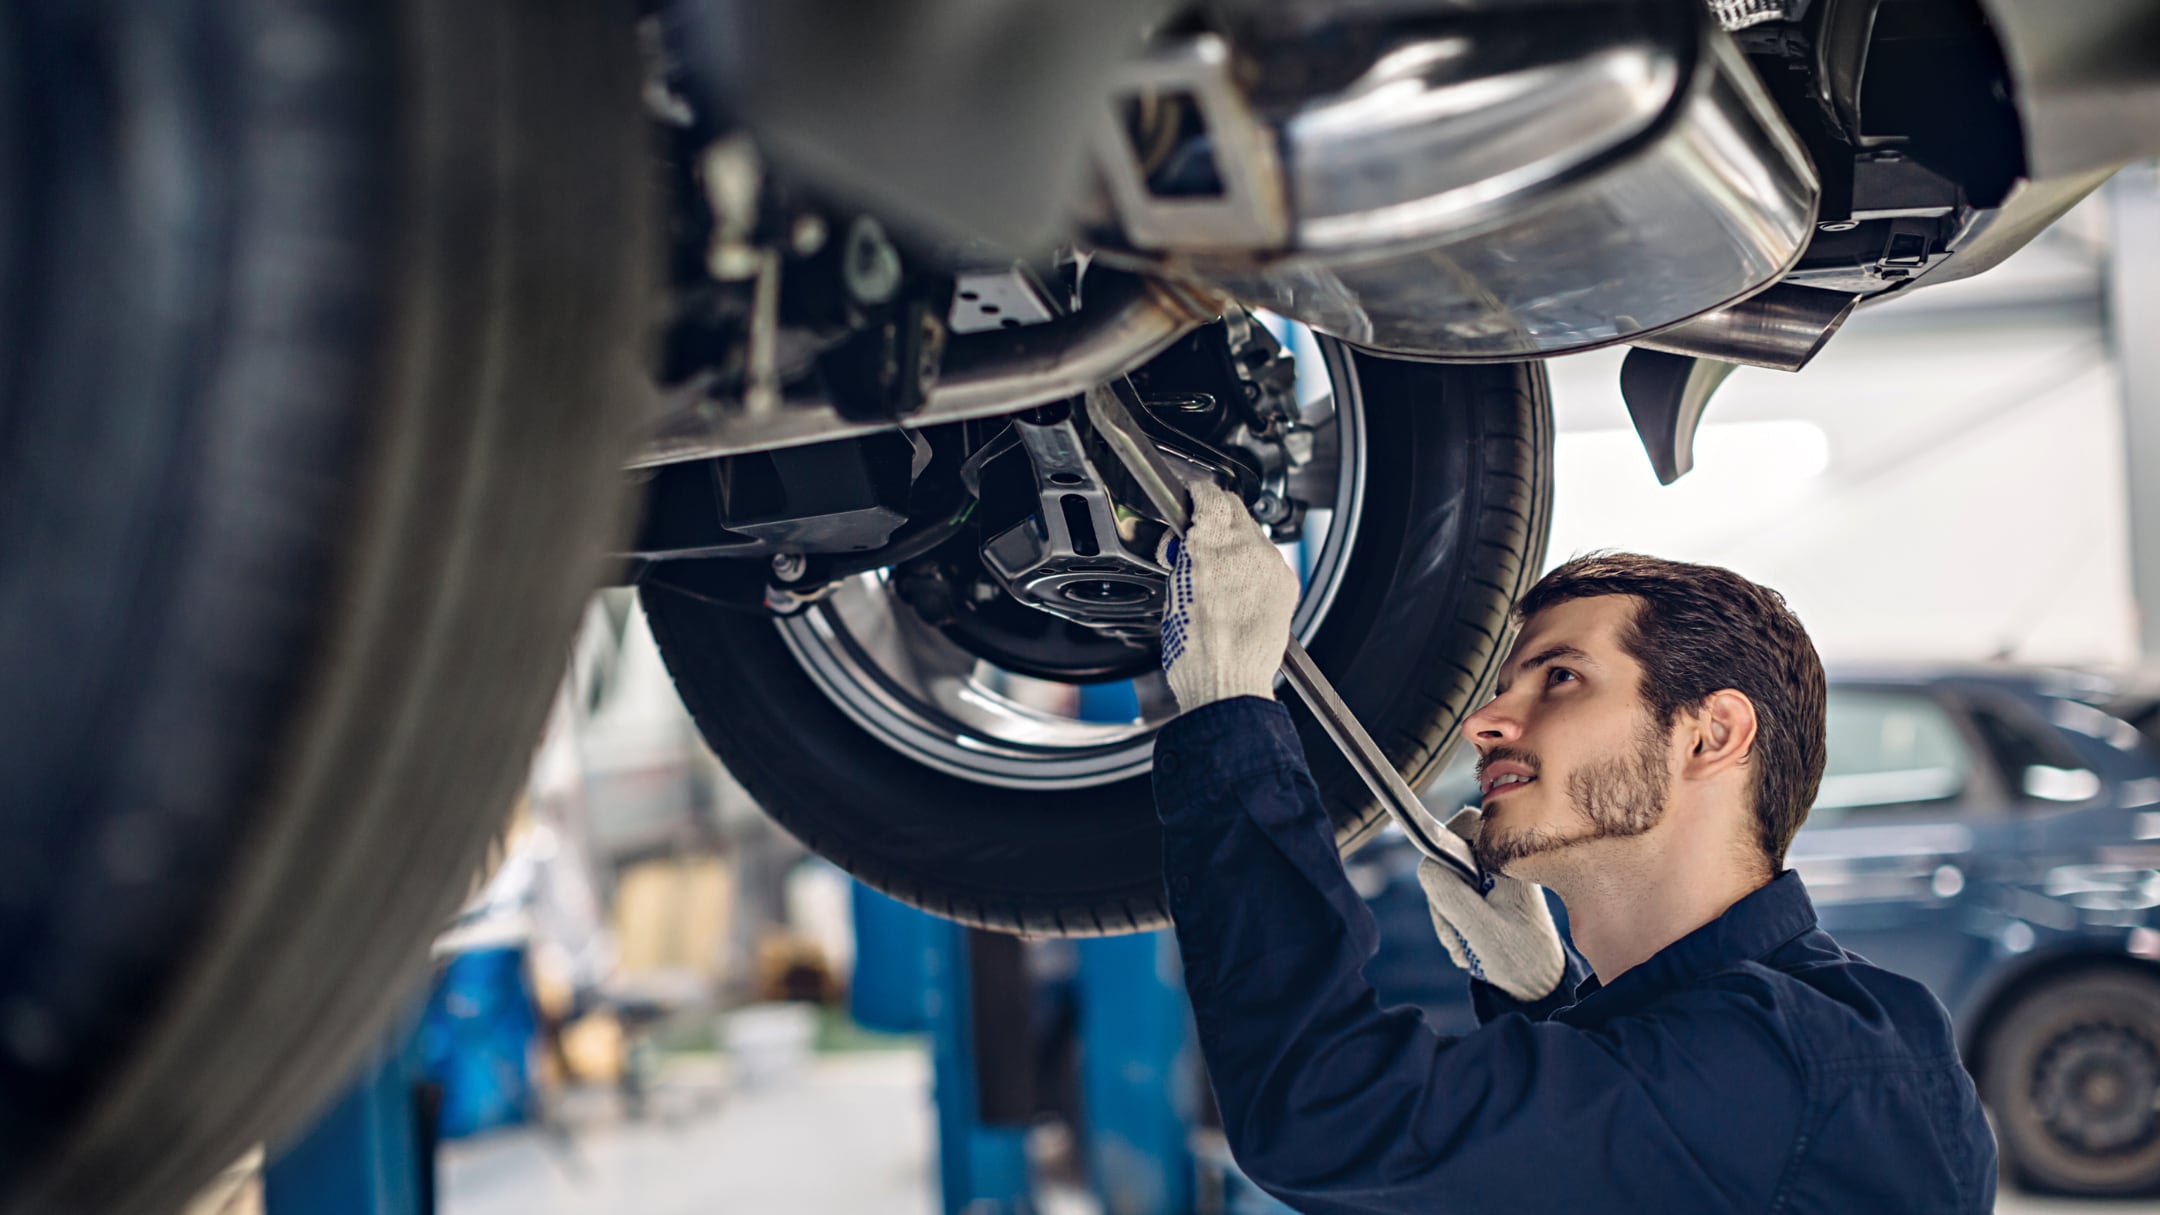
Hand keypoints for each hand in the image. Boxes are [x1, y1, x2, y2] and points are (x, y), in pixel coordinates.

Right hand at [1158, 483, 1299, 712]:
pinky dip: (1253, 566)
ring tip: (1217, 574)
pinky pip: (1268, 560)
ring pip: (1253, 534)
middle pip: (1235, 509)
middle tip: (1197, 541)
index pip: (1210, 494)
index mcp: (1210, 546)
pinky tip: (1238, 589)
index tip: (1191, 500)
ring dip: (1235, 543)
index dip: (1197, 495)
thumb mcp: (1173, 591)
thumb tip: (1187, 543)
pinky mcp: (1286, 583)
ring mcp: (1271, 566)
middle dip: (1215, 518)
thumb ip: (1185, 556)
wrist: (1228, 684)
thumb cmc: (1195, 651)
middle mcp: (1246, 549)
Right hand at [1416, 808, 1566, 1001]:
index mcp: (1507, 861)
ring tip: (1466, 944)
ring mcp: (1493, 877)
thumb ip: (1448, 892)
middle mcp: (1501, 862)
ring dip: (1447, 915)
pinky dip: (1453, 920)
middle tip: (1458, 931)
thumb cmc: (1518, 956)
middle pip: (1448, 855)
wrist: (1537, 983)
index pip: (1463, 824)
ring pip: (1447, 879)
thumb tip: (1426, 864)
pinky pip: (1454, 896)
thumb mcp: (1478, 927)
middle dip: (1444, 896)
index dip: (1443, 848)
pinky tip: (1469, 943)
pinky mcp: (1488, 893)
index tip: (1445, 887)